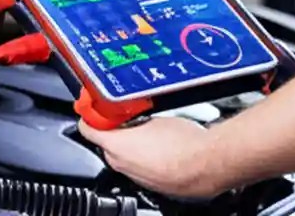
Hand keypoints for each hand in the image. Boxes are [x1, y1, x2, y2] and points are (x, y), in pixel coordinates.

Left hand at [77, 117, 230, 199]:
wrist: (206, 165)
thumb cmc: (183, 143)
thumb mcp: (156, 117)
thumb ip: (136, 116)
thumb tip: (133, 113)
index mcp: (116, 145)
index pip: (88, 130)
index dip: (89, 116)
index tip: (91, 110)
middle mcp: (121, 165)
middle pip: (106, 144)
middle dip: (113, 131)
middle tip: (125, 117)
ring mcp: (135, 177)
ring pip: (124, 157)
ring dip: (130, 145)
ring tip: (148, 131)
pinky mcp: (150, 185)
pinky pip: (140, 169)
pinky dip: (146, 158)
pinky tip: (162, 148)